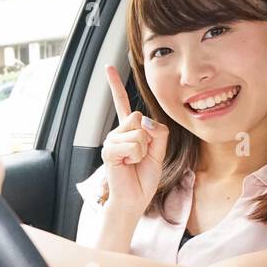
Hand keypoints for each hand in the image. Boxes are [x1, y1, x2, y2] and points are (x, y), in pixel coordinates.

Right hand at [100, 64, 167, 214]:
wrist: (134, 198)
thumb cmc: (144, 177)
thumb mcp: (159, 152)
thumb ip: (158, 133)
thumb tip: (145, 122)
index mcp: (128, 130)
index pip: (122, 103)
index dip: (115, 85)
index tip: (108, 67)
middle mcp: (117, 132)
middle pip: (139, 118)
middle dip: (148, 138)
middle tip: (140, 156)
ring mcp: (111, 140)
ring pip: (138, 133)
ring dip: (143, 150)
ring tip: (133, 163)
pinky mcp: (109, 151)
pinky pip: (132, 145)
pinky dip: (136, 157)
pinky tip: (127, 165)